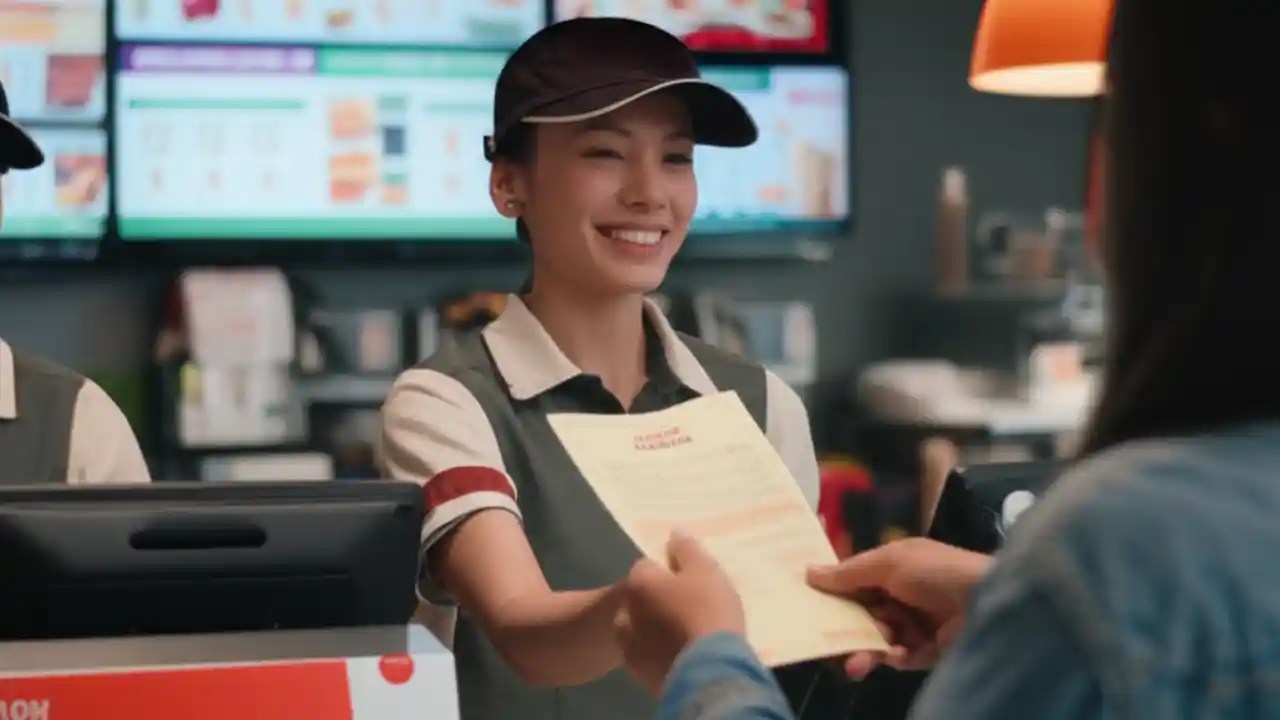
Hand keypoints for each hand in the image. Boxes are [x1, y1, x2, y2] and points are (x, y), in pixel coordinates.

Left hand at [615, 530, 745, 694]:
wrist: (709, 672)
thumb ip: (687, 549)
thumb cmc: (708, 612)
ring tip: (685, 636)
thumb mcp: (706, 571)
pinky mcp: (639, 674)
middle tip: (688, 609)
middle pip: (640, 599)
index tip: (689, 583)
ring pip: (641, 629)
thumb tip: (674, 532)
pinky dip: (659, 654)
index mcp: (638, 583)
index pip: (647, 567)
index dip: (669, 573)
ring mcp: (629, 646)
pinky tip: (682, 657)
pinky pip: (648, 656)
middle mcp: (626, 612)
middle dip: (657, 602)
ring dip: (655, 629)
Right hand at [807, 538, 991, 678]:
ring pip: (876, 637)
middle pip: (862, 612)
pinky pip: (899, 656)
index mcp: (894, 567)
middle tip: (823, 641)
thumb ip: (849, 573)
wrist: (988, 601)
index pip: (855, 580)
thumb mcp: (889, 563)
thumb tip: (808, 572)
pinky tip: (891, 656)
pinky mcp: (927, 650)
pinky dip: (892, 657)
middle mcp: (902, 594)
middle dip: (844, 626)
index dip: (833, 590)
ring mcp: (915, 623)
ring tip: (854, 663)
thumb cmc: (936, 572)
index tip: (805, 602)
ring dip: (863, 648)